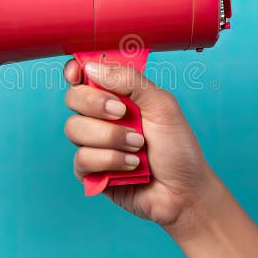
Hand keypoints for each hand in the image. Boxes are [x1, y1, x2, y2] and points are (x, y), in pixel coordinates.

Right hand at [63, 59, 213, 229]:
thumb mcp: (162, 105)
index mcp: (118, 95)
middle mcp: (101, 117)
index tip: (78, 73)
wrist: (184, 191)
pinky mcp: (91, 171)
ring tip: (138, 146)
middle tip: (122, 113)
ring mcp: (94, 144)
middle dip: (96, 104)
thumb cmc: (177, 147)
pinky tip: (131, 166)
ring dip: (110, 137)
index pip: (84, 75)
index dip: (75, 70)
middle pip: (73, 98)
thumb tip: (90, 66)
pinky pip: (82, 159)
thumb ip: (129, 80)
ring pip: (74, 129)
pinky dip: (110, 160)